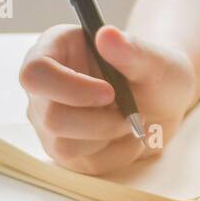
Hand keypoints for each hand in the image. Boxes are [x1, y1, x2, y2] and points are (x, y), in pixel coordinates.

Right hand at [19, 24, 196, 174]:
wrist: (163, 104)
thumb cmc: (155, 74)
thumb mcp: (154, 59)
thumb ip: (133, 50)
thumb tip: (107, 35)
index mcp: (54, 50)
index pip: (36, 74)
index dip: (70, 89)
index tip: (109, 92)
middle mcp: (43, 88)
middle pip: (52, 117)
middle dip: (99, 122)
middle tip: (131, 113)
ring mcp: (49, 123)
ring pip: (65, 147)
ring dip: (109, 138)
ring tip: (132, 121)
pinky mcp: (64, 152)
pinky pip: (85, 165)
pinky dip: (116, 155)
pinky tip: (128, 137)